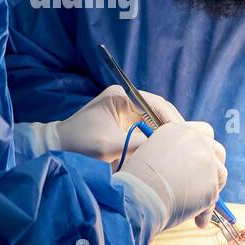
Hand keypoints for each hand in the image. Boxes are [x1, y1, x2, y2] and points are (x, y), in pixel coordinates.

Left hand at [44, 85, 183, 168]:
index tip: (183, 134)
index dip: (172, 118)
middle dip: (172, 125)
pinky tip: (164, 148)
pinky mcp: (122, 122)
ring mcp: (123, 110)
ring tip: (180, 146)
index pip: (155, 103)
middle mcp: (123, 99)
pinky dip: (154, 137)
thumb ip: (139, 144)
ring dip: (164, 132)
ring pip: (153, 119)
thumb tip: (165, 147)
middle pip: (157, 109)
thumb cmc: (79, 144)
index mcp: (120, 96)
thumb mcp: (111, 146)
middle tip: (187, 142)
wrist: (56, 148)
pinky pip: (145, 127)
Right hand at [121, 120, 227, 231]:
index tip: (200, 164)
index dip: (205, 149)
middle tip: (208, 183)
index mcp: (179, 130)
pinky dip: (206, 211)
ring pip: (220, 175)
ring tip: (196, 209)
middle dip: (216, 168)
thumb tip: (189, 170)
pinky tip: (197, 221)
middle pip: (218, 150)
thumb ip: (173, 156)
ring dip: (211, 191)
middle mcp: (196, 140)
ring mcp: (206, 161)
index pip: (204, 132)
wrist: (138, 196)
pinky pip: (214, 198)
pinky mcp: (212, 183)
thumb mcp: (151, 156)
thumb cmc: (137, 182)